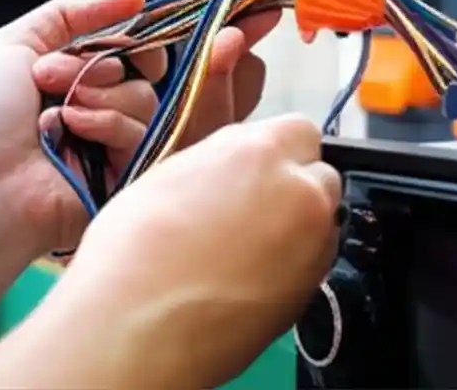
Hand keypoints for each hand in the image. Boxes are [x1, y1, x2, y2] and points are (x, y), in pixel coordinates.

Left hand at [0, 0, 278, 255]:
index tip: (147, 35)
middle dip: (104, 64)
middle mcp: (107, 109)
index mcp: (85, 80)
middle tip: (56, 76)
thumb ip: (75, 11)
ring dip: (97, 95)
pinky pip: (145, 133)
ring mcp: (119, 144)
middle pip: (151, 72)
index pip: (142, 51)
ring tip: (56, 110)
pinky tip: (69, 130)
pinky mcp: (129, 175)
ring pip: (147, 100)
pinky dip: (104, 124)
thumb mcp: (17, 43)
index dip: (148, 40)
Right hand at [46, 115, 341, 388]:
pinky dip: (292, 265)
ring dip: (296, 227)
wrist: (137, 327)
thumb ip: (222, 163)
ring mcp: (313, 245)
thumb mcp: (170, 176)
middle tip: (250, 210)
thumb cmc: (134, 253)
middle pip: (320, 176)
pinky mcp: (311, 291)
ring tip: (243, 250)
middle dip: (294, 188)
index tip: (261, 167)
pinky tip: (247, 278)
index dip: (279, 150)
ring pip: (321, 222)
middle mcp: (299, 192)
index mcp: (259, 152)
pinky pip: (314, 263)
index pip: (300, 130)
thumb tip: (235, 168)